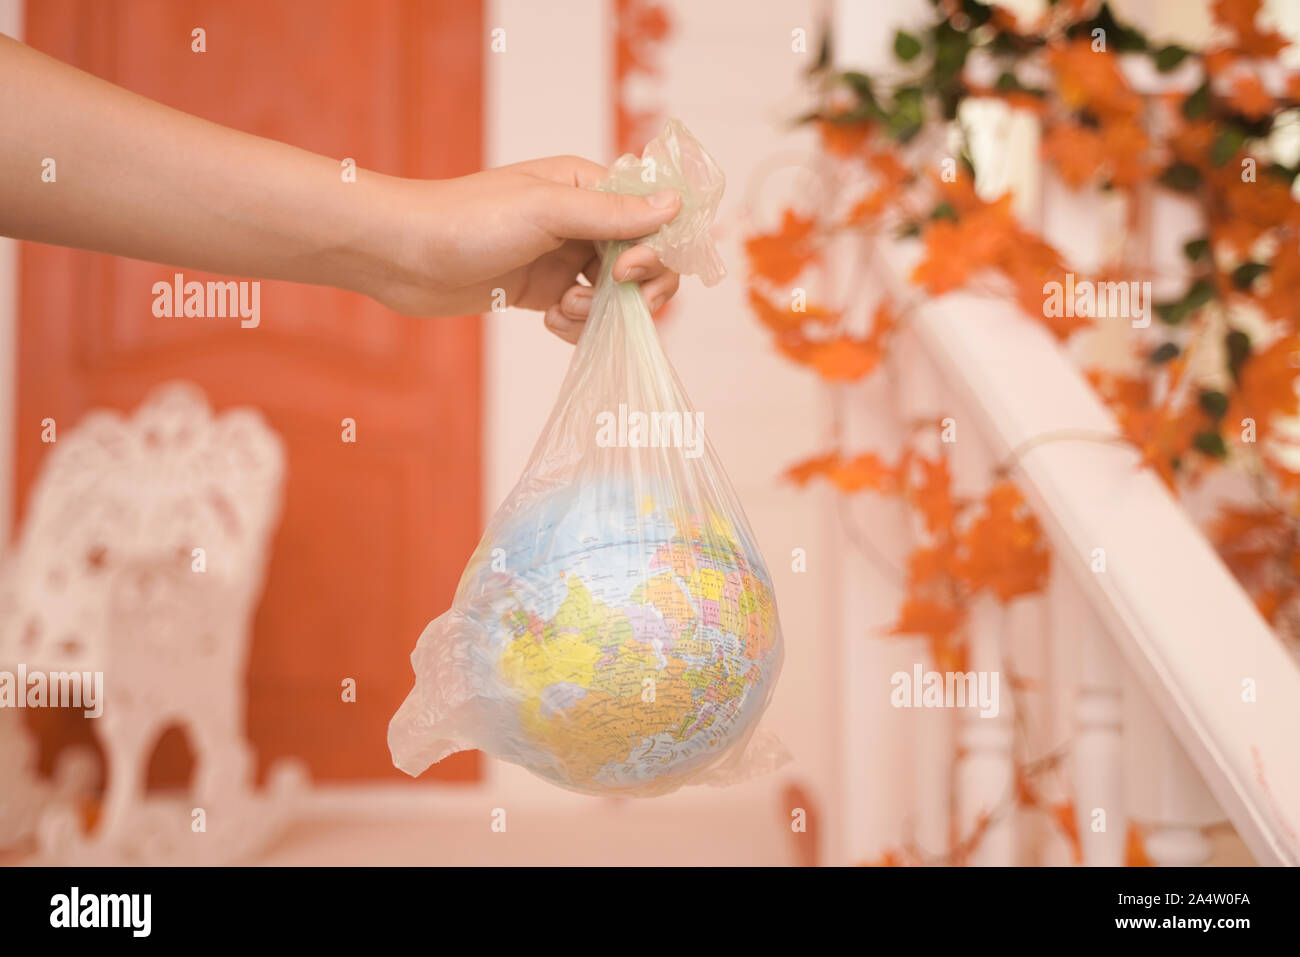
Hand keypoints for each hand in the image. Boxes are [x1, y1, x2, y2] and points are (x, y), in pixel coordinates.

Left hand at [371, 157, 682, 341]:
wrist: (403, 255)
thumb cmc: (467, 220)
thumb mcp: (546, 211)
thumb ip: (612, 213)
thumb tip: (676, 204)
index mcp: (586, 186)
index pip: (652, 218)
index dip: (653, 251)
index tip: (625, 273)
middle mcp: (581, 220)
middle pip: (642, 260)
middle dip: (631, 291)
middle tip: (598, 302)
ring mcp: (562, 258)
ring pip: (614, 295)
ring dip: (598, 312)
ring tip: (560, 311)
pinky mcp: (542, 292)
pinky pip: (584, 315)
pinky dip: (575, 326)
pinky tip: (549, 321)